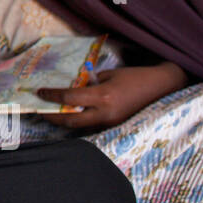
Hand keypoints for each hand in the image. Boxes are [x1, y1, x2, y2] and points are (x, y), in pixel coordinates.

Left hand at [38, 62, 187, 129]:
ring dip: (64, 122)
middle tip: (39, 110)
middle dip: (52, 116)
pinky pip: (92, 127)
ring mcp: (111, 124)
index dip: (52, 96)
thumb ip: (90, 82)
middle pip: (70, 120)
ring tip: (51, 115)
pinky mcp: (116, 128)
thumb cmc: (136, 77)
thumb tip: (72, 87)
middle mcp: (105, 114)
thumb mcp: (110, 74)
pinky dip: (80, 123)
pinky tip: (72, 117)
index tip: (39, 92)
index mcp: (103, 96)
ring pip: (80, 127)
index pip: (69, 99)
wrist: (163, 88)